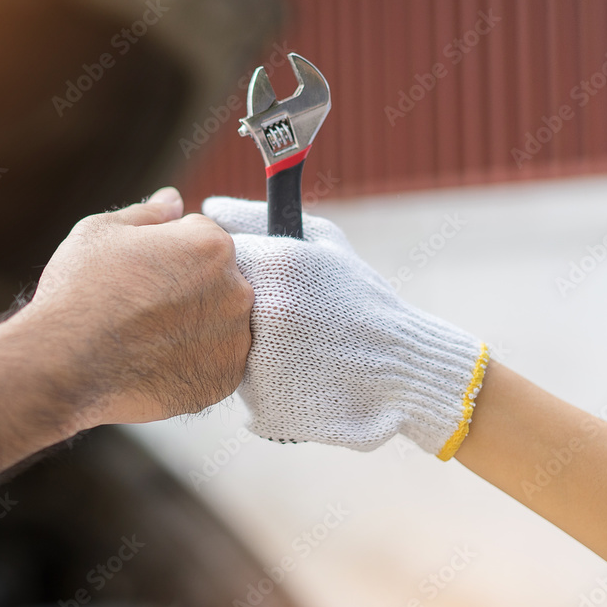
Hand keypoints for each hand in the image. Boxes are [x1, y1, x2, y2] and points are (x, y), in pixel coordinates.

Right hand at [19, 187, 253, 430]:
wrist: (66, 366)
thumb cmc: (80, 292)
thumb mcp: (101, 233)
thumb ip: (147, 214)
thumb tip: (173, 199)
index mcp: (212, 245)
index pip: (202, 238)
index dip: (167, 253)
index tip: (139, 273)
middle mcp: (236, 291)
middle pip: (217, 280)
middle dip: (188, 287)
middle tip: (140, 306)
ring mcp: (234, 340)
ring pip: (219, 323)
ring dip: (194, 326)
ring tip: (146, 337)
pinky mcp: (225, 381)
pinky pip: (216, 363)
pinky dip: (193, 362)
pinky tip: (156, 362)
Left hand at [202, 197, 488, 459]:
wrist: (402, 370)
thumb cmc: (360, 298)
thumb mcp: (323, 241)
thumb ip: (258, 217)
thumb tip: (207, 205)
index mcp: (276, 265)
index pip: (208, 256)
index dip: (219, 266)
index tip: (242, 274)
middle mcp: (262, 312)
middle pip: (204, 303)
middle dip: (222, 305)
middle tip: (272, 315)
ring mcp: (262, 360)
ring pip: (214, 346)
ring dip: (235, 344)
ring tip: (287, 345)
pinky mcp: (262, 401)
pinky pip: (232, 383)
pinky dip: (252, 377)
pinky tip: (288, 372)